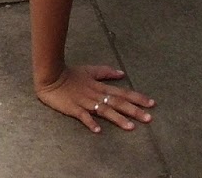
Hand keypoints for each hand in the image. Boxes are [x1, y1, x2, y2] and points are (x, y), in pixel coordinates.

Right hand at [36, 65, 154, 132]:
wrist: (50, 76)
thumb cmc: (70, 74)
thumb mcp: (89, 70)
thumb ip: (105, 72)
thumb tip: (121, 73)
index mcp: (100, 86)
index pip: (122, 92)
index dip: (137, 98)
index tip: (152, 103)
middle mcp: (95, 94)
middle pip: (117, 102)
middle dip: (133, 110)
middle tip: (149, 118)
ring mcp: (84, 102)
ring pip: (104, 110)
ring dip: (117, 118)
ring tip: (130, 127)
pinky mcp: (73, 108)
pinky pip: (82, 116)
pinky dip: (90, 122)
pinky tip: (98, 130)